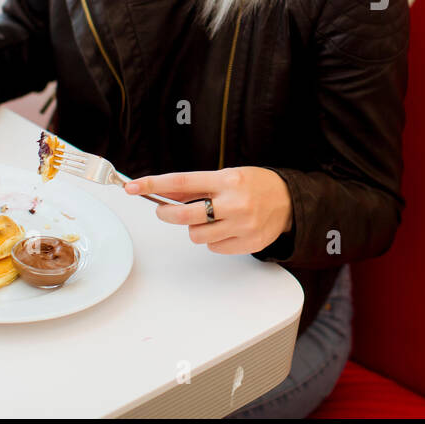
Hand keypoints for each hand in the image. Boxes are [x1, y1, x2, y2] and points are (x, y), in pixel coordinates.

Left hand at [125, 167, 292, 254]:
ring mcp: (242, 225)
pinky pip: (214, 247)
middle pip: (184, 215)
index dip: (154, 185)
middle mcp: (234, 203)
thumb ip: (196, 187)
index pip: (182, 182)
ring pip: (197, 235)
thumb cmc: (256, 185)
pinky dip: (214, 240)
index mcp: (227, 180)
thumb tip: (165, 193)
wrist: (289, 200)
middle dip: (168, 214)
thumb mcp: (227, 176)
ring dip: (196, 228)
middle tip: (164, 211)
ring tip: (211, 220)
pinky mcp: (248, 243)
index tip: (135, 187)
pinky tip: (226, 230)